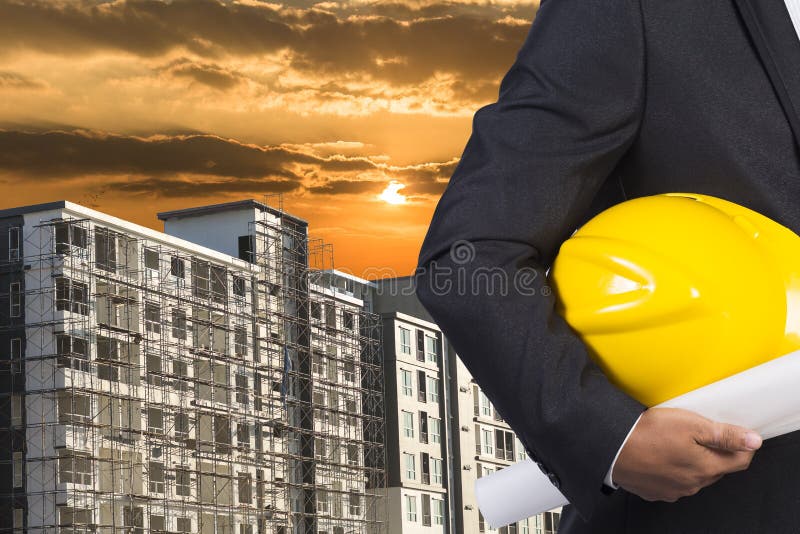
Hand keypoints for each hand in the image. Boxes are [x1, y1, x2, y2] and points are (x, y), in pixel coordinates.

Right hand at [612, 407, 761, 501]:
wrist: (611, 447)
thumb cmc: (647, 434)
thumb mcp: (691, 424)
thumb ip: (724, 434)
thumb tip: (753, 441)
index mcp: (706, 467)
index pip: (740, 461)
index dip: (742, 446)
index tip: (735, 435)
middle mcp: (693, 484)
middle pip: (717, 469)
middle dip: (715, 452)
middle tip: (700, 432)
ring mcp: (674, 490)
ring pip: (694, 476)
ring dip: (692, 462)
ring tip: (675, 442)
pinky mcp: (656, 491)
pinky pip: (673, 481)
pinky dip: (672, 469)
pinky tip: (660, 455)